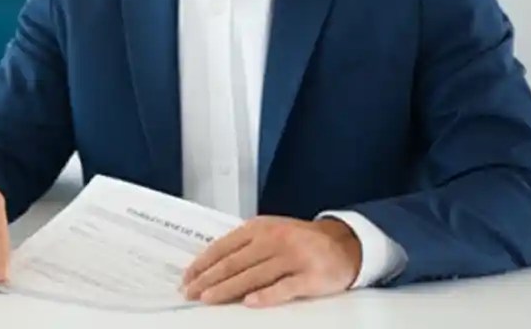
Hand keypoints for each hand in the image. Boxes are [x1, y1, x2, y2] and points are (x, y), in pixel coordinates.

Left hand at [181, 217, 361, 307]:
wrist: (343, 243)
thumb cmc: (300, 241)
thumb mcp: (270, 232)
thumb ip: (244, 246)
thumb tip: (211, 267)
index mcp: (259, 228)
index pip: (223, 247)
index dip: (202, 264)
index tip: (187, 278)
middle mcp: (274, 240)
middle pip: (234, 263)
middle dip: (208, 279)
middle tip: (190, 293)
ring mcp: (293, 257)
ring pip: (253, 276)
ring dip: (228, 289)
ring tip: (209, 299)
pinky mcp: (310, 276)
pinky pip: (284, 287)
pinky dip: (266, 296)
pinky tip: (249, 303)